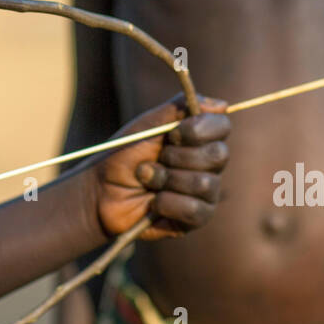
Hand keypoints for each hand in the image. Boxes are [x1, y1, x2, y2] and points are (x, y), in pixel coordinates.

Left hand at [90, 94, 230, 240]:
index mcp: (199, 137)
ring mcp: (205, 192)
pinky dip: (168, 203)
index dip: (199, 129)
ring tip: (147, 179)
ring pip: (205, 183)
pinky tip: (153, 202)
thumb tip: (222, 105)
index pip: (222, 126)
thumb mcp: (148, 124)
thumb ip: (180, 108)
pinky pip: (195, 210)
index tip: (173, 134)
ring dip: (166, 179)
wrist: (101, 190)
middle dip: (178, 156)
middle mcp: (208, 163)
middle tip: (156, 157)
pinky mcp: (196, 217)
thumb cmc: (124, 154)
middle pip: (217, 155)